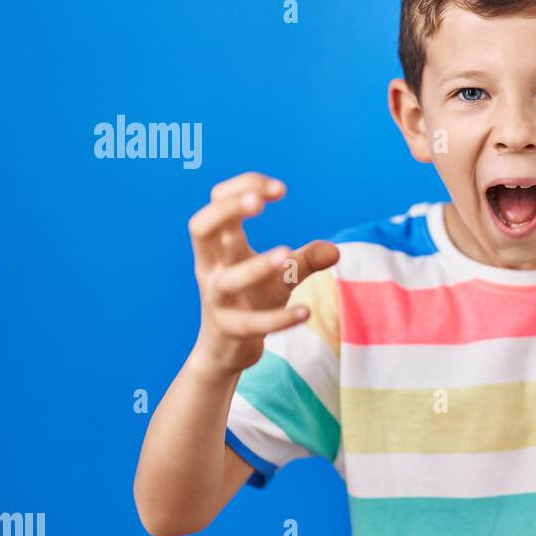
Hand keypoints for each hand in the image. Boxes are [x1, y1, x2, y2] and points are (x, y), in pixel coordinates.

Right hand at [187, 172, 339, 376]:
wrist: (227, 349)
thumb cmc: (252, 299)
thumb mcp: (281, 275)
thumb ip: (305, 260)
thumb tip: (334, 251)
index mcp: (221, 246)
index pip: (218, 201)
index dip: (244, 187)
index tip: (281, 189)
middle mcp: (212, 267)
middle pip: (201, 229)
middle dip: (227, 210)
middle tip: (260, 202)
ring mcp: (218, 299)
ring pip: (228, 280)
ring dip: (256, 265)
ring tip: (285, 254)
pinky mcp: (230, 329)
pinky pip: (252, 323)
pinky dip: (279, 318)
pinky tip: (306, 312)